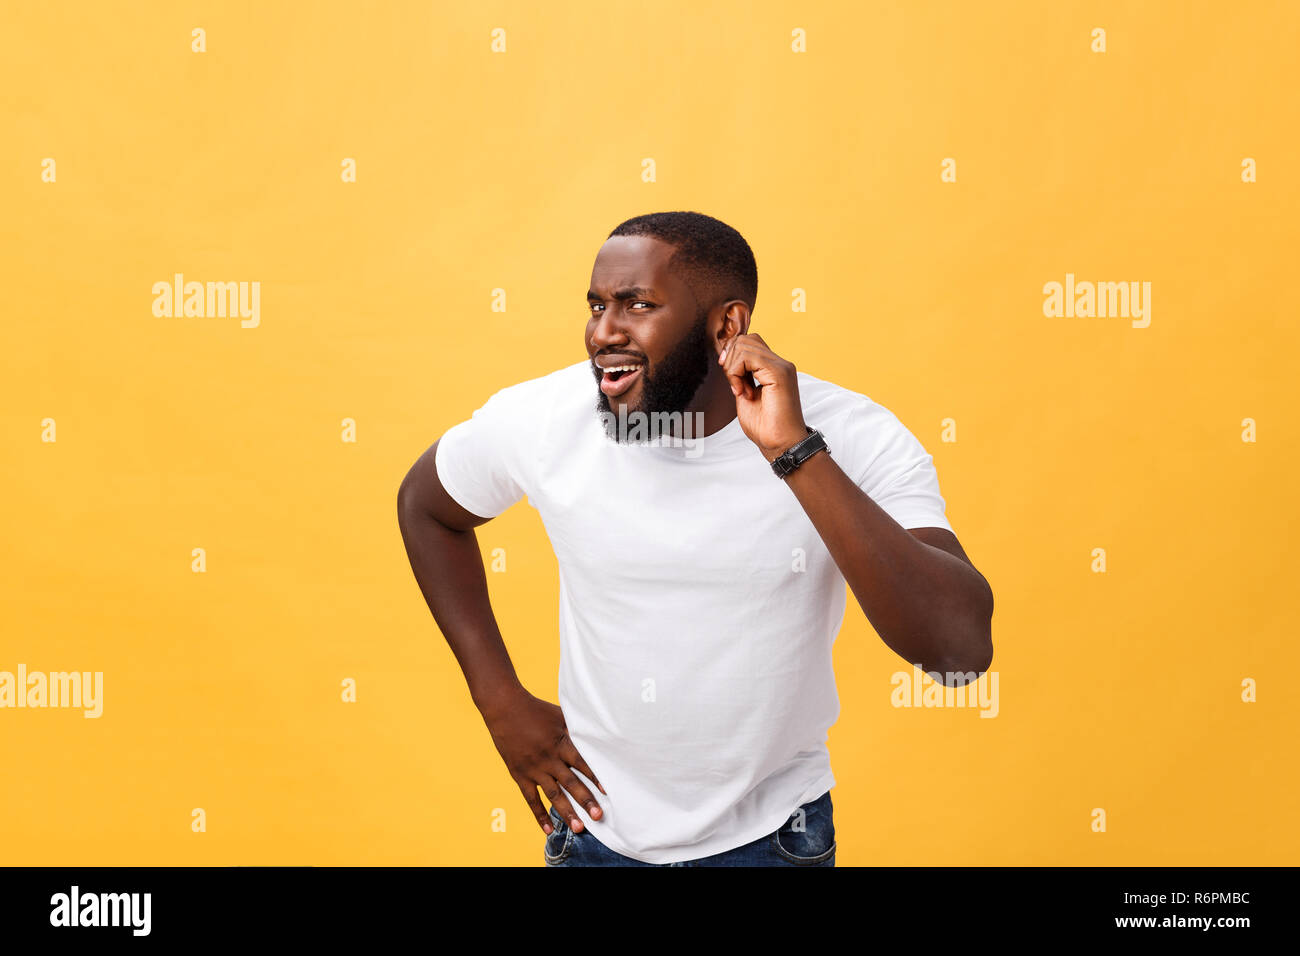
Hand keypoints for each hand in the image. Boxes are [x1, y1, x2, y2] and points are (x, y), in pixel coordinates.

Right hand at [479, 686, 605, 834]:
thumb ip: (577, 730)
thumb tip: (598, 736)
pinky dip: (540, 815)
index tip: (608, 792)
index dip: (596, 778)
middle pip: (570, 783)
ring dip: (566, 812)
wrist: (505, 708)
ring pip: (553, 795)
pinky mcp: (519, 775)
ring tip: (578, 828)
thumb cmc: (537, 710)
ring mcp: (533, 769)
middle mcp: (548, 758)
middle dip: (585, 801)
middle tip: (598, 817)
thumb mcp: (561, 716)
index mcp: (561, 743)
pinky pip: (531, 799)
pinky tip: (549, 829)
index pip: (582, 764)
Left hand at [718, 332, 808, 459]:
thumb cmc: (765, 426)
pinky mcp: (779, 372)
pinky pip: (747, 356)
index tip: (730, 378)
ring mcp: (781, 366)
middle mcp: (780, 363)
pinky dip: (736, 373)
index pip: (749, 342)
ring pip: (744, 344)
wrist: (781, 444)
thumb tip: (727, 359)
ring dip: (733, 368)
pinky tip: (743, 392)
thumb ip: (740, 376)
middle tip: (735, 385)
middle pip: (745, 339)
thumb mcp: (745, 394)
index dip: (732, 354)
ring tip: (741, 391)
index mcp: (773, 367)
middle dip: (730, 360)